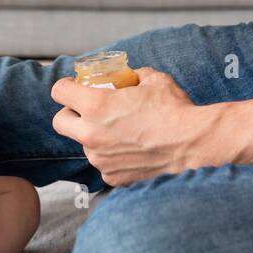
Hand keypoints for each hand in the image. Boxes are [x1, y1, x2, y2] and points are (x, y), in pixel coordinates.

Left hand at [50, 67, 210, 185]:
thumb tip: (128, 77)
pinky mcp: (113, 177)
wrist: (193, 143)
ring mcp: (100, 159)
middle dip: (70, 113)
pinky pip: (103, 164)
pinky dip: (112, 157)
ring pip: (84, 144)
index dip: (66, 87)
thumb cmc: (174, 109)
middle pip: (60, 122)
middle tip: (87, 110)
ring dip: (94, 136)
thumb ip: (132, 76)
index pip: (59, 92)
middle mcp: (91, 134)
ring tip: (120, 132)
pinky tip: (131, 150)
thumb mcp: (152, 79)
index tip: (75, 87)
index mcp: (96, 106)